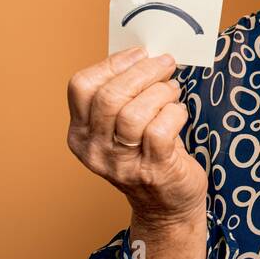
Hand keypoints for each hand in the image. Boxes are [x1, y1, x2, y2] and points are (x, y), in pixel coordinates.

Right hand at [66, 46, 206, 232]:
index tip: (140, 53)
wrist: (167, 205)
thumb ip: (124, 94)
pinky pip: (160, 131)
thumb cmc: (148, 153)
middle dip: (143, 72)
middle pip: (108, 97)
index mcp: (80, 133)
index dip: (113, 63)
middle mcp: (94, 150)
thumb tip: (143, 53)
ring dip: (160, 92)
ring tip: (172, 90)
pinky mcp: (152, 171)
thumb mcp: (122, 126)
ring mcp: (121, 164)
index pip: (81, 87)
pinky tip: (179, 113)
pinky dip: (175, 113)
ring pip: (133, 113)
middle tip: (165, 63)